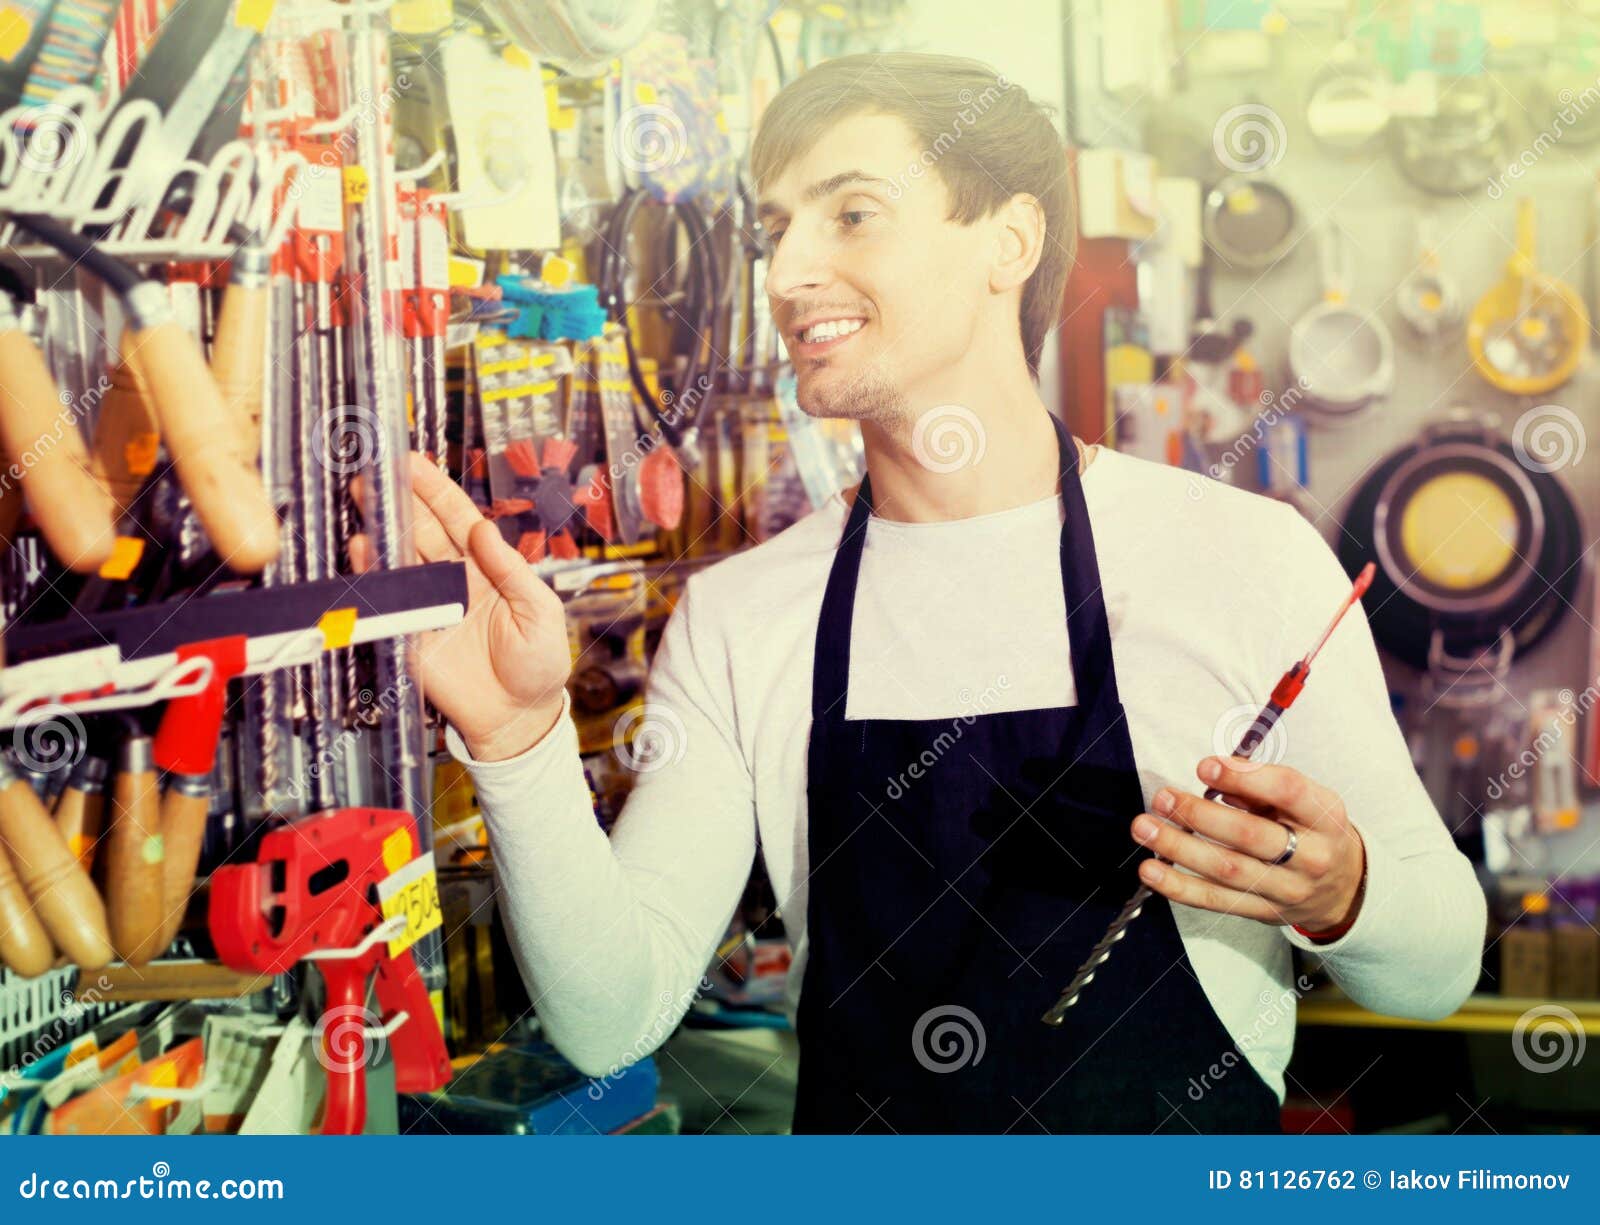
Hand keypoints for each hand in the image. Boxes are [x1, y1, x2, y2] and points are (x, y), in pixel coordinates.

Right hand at [350, 453, 570, 760]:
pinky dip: (372, 574)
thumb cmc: (538, 664)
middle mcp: (451, 579)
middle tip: (374, 469)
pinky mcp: (408, 633)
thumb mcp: (540, 611)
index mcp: (485, 567)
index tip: (413, 462)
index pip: (456, 519)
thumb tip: (484, 529)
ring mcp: (427, 604)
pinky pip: (387, 599)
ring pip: (398, 557)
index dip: (434, 490)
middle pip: (419, 530)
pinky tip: (362, 548)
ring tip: (362, 496)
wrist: (518, 718)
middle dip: (398, 498)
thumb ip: (512, 571)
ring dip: (379, 527)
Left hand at [1129, 756, 1366, 935]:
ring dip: (1179, 847)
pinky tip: (1151, 870)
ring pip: (1227, 869)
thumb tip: (1215, 775)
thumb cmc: (1312, 830)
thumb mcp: (1305, 801)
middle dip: (1200, 814)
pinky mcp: (1263, 912)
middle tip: (1164, 798)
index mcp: (1324, 816)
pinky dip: (1179, 886)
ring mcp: (1287, 889)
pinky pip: (1216, 900)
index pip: (1288, 792)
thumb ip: (1261, 786)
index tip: (1204, 766)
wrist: (1344, 888)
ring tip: (1145, 828)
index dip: (1244, 777)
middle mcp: (1310, 856)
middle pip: (1250, 835)